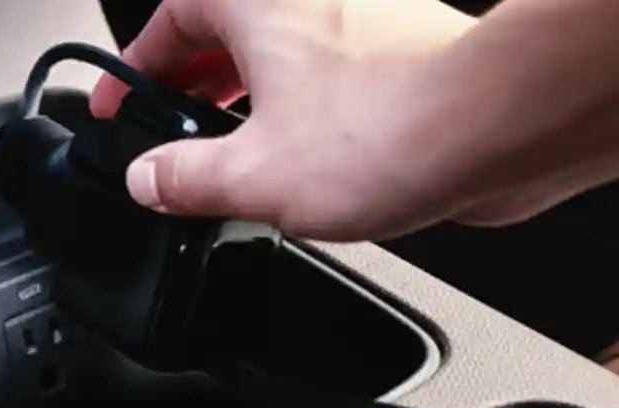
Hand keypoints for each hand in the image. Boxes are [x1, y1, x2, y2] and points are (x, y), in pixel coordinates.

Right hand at [91, 0, 476, 241]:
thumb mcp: (250, 175)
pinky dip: (297, 114)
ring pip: (278, 55)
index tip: (121, 106)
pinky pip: (325, 78)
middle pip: (224, 31)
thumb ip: (185, 178)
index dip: (134, 66)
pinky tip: (296, 166)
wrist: (496, 129)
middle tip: (170, 136)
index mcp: (257, 1)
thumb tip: (149, 179)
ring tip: (227, 160)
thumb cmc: (388, 129)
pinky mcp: (398, 60)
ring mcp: (359, 24)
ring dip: (244, 102)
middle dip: (189, 87)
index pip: (169, 16)